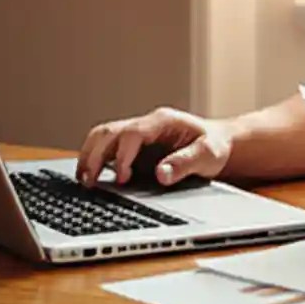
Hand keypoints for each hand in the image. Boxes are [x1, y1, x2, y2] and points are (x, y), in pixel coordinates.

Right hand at [75, 107, 233, 187]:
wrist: (220, 142)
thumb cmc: (215, 146)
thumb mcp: (208, 155)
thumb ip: (185, 164)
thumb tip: (160, 175)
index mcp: (163, 121)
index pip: (132, 134)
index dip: (122, 156)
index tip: (121, 179)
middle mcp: (146, 124)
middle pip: (108, 131)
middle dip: (94, 155)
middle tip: (87, 181)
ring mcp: (138, 134)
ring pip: (102, 137)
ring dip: (89, 156)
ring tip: (84, 181)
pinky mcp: (134, 147)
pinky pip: (108, 148)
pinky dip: (96, 160)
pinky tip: (93, 179)